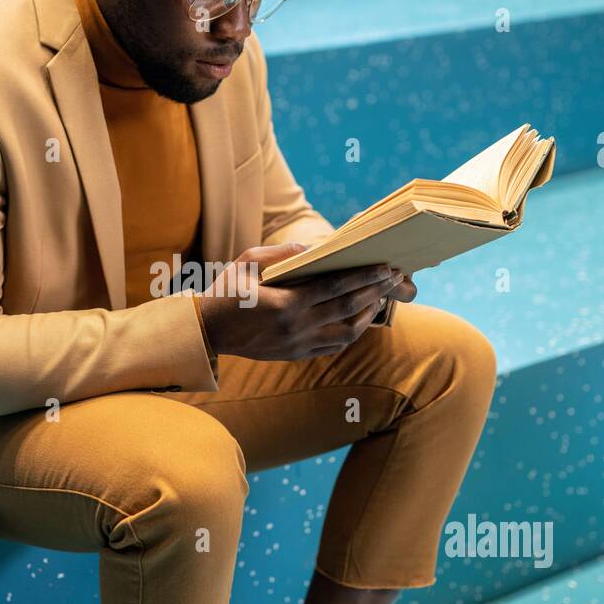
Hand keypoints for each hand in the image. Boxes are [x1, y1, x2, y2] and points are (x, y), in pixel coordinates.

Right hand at [197, 243, 414, 360]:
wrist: (208, 332)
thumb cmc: (226, 291)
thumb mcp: (246, 263)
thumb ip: (280, 254)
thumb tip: (312, 248)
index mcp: (284, 304)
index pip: (334, 288)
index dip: (363, 277)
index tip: (384, 267)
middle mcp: (295, 328)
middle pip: (347, 308)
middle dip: (374, 290)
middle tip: (394, 276)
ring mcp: (297, 345)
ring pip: (346, 333)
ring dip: (368, 314)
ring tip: (381, 297)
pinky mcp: (295, 354)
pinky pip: (333, 346)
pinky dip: (351, 332)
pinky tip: (359, 318)